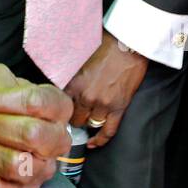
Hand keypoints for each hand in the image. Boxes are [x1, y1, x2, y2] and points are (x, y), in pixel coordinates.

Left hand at [63, 30, 148, 148]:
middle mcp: (86, 96)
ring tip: (84, 123)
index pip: (60, 104)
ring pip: (88, 124)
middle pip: (74, 117)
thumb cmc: (105, 46)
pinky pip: (108, 131)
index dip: (59, 108)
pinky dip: (100, 139)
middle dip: (73, 117)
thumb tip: (60, 84)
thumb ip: (70, 74)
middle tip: (73, 117)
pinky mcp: (118, 108)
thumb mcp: (80, 59)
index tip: (58, 112)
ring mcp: (103, 104)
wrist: (128, 45)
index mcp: (74, 82)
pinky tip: (93, 143)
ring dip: (86, 124)